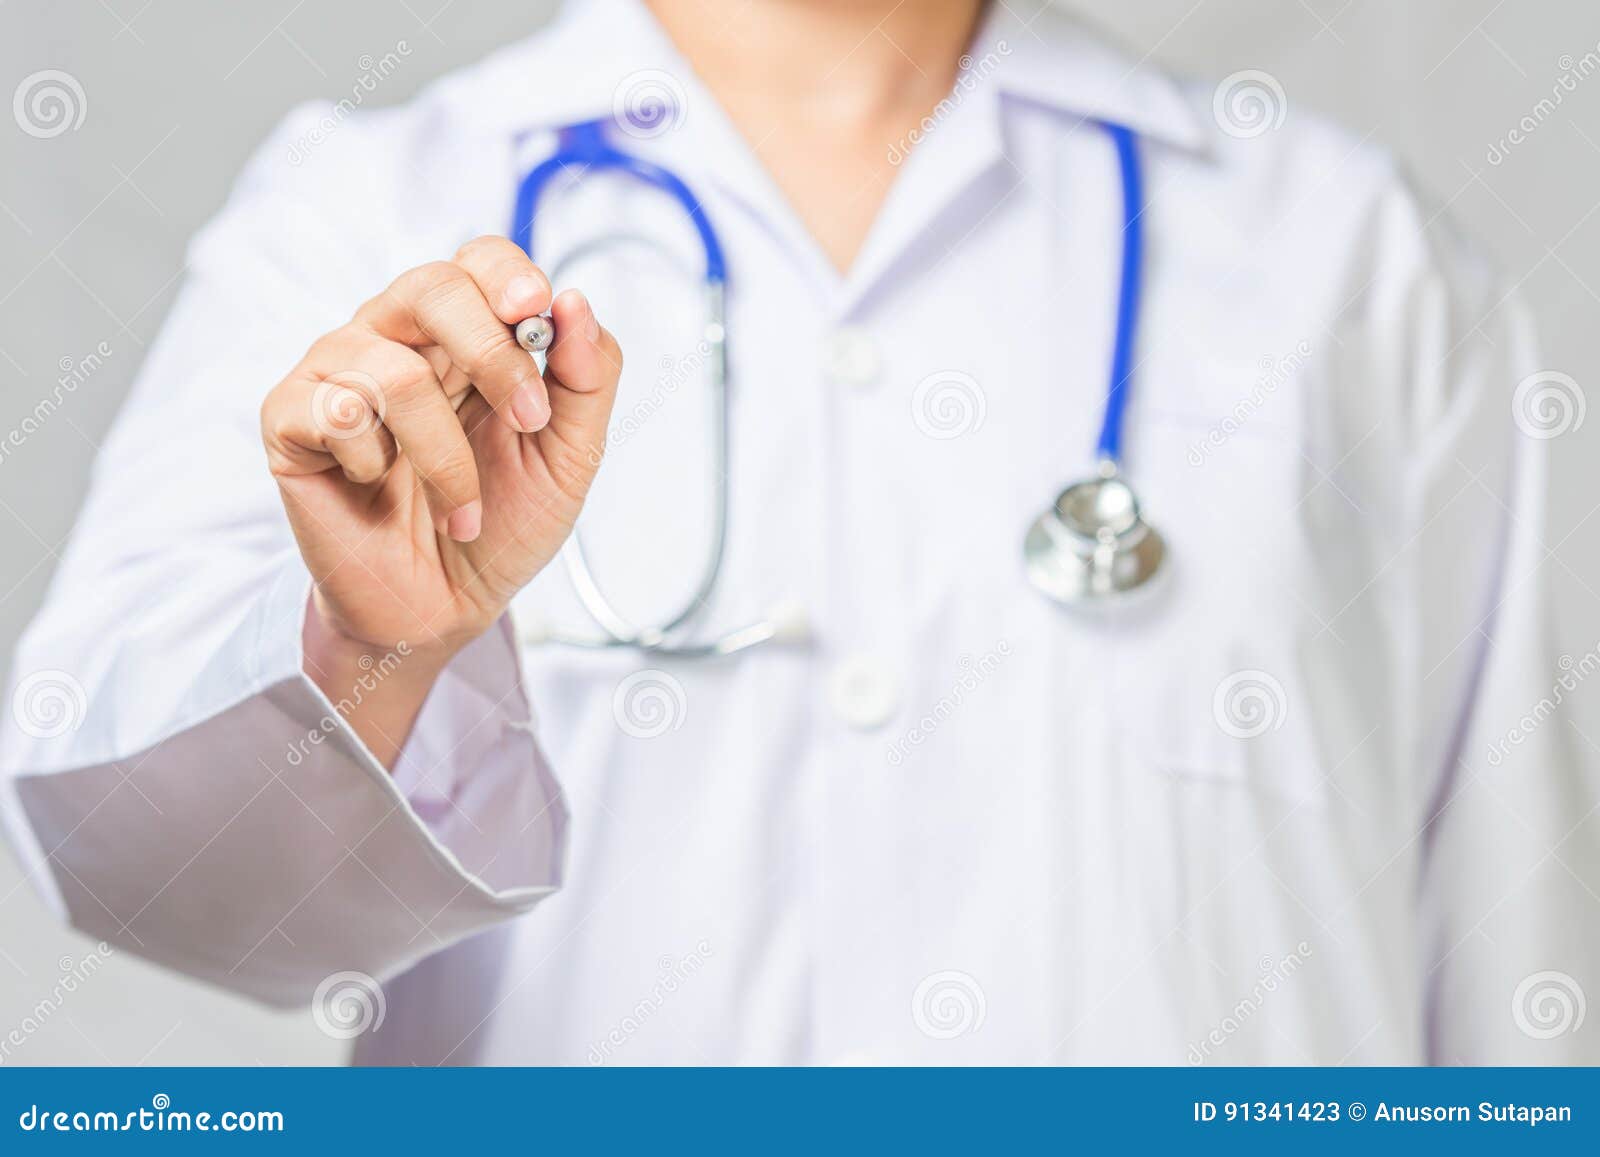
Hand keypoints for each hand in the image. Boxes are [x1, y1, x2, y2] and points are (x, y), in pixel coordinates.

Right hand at [261, 235, 621, 661]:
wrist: (443, 608)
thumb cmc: (501, 522)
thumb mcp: (570, 455)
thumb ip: (586, 378)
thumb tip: (576, 302)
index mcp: (465, 333)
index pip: (479, 260)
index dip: (507, 274)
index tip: (535, 313)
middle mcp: (398, 335)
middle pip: (432, 287)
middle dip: (493, 354)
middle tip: (530, 422)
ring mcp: (338, 370)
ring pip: (393, 369)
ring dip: (445, 456)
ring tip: (462, 508)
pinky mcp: (291, 417)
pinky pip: (336, 411)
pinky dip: (377, 465)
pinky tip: (381, 490)